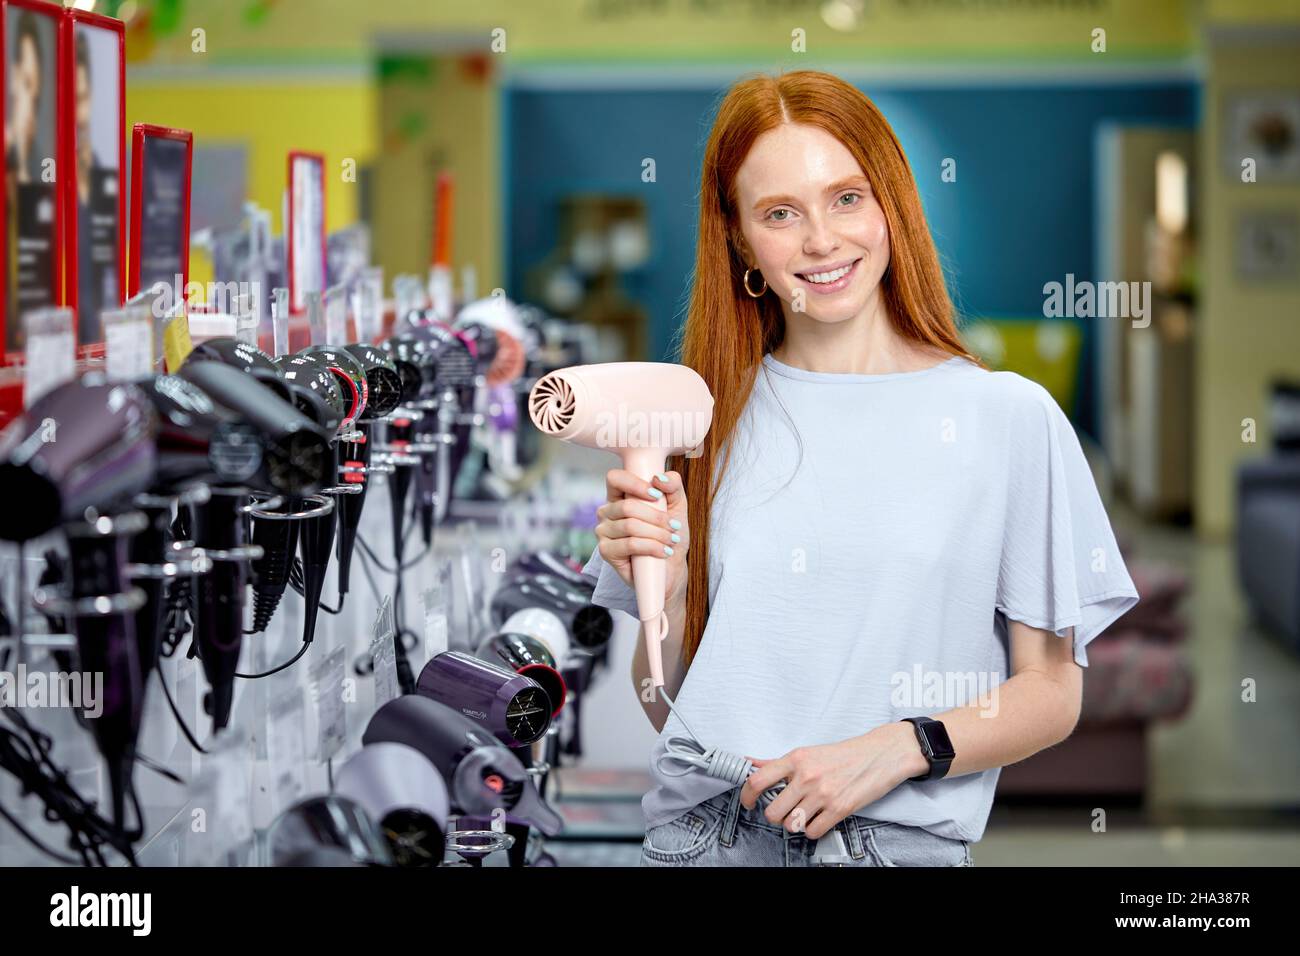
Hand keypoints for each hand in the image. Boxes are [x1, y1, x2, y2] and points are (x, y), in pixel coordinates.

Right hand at [594, 469, 688, 605]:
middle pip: (627, 507)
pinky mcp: (606, 552)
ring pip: (630, 526)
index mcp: (619, 496)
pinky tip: (663, 552)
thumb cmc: (670, 534)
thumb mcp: (677, 505)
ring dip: (657, 534)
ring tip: (671, 540)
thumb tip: (658, 478)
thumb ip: (673, 485)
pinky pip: (629, 544)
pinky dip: (652, 547)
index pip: (615, 478)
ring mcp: (603, 532)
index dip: (634, 483)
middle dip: (656, 518)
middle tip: (673, 527)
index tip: (656, 496)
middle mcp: (606, 512)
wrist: (671, 567)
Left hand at [739, 723, 924, 839]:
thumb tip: (750, 764)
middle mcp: (807, 776)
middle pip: (772, 811)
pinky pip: (812, 832)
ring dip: (795, 823)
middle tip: (783, 810)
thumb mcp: (808, 753)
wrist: (880, 755)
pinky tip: (818, 819)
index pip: (758, 780)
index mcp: (796, 759)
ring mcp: (823, 794)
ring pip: (790, 824)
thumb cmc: (845, 754)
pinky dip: (812, 830)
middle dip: (776, 815)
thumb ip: (777, 762)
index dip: (746, 796)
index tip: (748, 802)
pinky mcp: (839, 809)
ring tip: (804, 813)